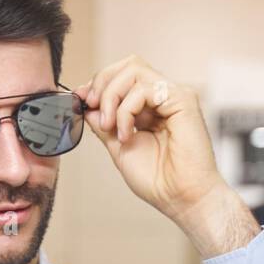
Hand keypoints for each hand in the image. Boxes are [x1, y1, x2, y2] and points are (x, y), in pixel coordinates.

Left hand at [75, 56, 256, 256]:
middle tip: (92, 106)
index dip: (98, 83)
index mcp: (150, 107)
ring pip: (134, 70)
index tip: (81, 99)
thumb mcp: (119, 147)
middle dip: (102, 82)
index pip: (122, 76)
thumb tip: (85, 103)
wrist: (182, 199)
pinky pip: (145, 89)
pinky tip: (126, 134)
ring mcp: (174, 96)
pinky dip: (127, 109)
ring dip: (112, 96)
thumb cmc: (158, 180)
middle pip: (129, 65)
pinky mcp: (183, 100)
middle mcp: (163, 97)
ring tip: (109, 126)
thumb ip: (104, 123)